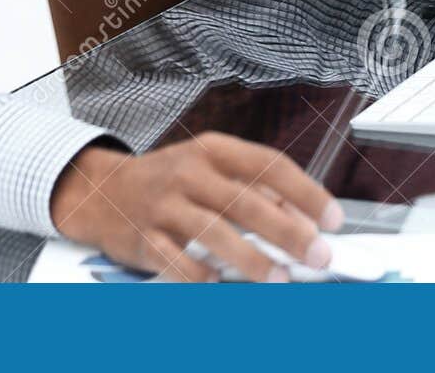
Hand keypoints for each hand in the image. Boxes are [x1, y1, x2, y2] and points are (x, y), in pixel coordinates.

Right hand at [49, 133, 344, 282]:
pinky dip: (201, 275)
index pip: (269, 165)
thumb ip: (255, 191)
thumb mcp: (210, 171)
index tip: (333, 218)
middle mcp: (189, 172)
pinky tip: (219, 284)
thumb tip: (301, 219)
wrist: (101, 191)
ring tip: (279, 279)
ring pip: (214, 232)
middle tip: (318, 254)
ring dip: (251, 259)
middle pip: (246, 200)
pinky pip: (177, 260)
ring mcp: (164, 204)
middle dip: (288, 231)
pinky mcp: (143, 237)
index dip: (306, 192)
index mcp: (213, 150)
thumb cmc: (169, 181)